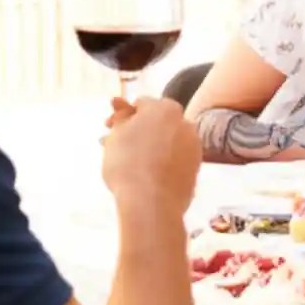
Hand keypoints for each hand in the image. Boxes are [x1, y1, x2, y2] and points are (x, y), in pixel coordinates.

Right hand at [101, 96, 200, 218]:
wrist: (151, 203)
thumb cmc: (128, 163)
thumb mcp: (116, 135)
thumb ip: (120, 117)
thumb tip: (119, 102)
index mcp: (166, 108)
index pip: (141, 104)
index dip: (121, 115)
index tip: (108, 128)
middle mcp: (185, 123)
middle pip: (156, 122)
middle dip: (136, 130)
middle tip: (114, 145)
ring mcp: (194, 147)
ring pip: (166, 141)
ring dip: (148, 146)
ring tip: (127, 162)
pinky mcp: (196, 169)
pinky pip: (174, 159)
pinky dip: (161, 162)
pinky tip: (145, 174)